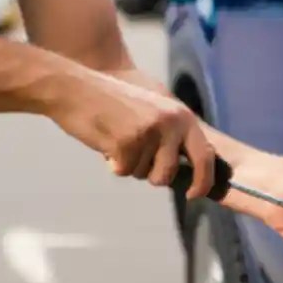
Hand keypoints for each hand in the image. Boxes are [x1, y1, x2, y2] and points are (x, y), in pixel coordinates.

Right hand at [48, 68, 214, 198]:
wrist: (77, 88)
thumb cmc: (113, 101)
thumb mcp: (154, 111)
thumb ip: (172, 135)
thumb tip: (187, 169)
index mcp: (182, 115)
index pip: (205, 156)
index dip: (203, 180)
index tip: (193, 194)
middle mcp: (170, 124)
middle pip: (168, 174)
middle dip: (150, 175)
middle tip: (134, 153)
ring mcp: (149, 134)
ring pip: (143, 175)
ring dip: (129, 165)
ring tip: (118, 139)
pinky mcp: (127, 144)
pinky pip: (123, 171)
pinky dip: (113, 163)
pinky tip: (106, 141)